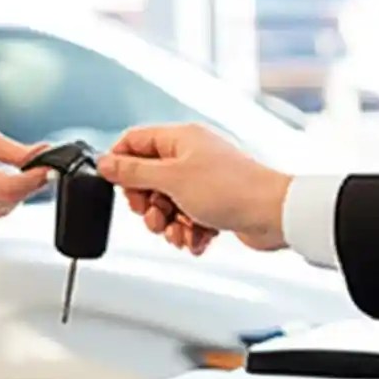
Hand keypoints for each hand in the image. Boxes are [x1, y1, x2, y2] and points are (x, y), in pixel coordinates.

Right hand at [98, 123, 291, 252]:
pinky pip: (187, 219)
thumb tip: (104, 163)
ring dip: (168, 224)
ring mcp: (203, 181)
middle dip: (147, 205)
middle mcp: (191, 156)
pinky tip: (197, 239)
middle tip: (155, 216)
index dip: (121, 165)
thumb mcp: (171, 180)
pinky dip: (188, 232)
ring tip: (180, 231)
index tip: (120, 188)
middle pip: (148, 179)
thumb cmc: (231, 190)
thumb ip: (133, 172)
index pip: (134, 142)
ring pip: (167, 204)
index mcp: (180, 139)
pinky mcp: (215, 205)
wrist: (274, 214)